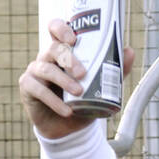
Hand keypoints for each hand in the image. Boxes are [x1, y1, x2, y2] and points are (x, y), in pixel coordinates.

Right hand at [19, 18, 135, 139]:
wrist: (69, 130)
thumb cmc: (82, 102)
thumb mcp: (100, 88)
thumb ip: (114, 71)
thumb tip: (130, 51)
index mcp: (63, 51)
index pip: (56, 29)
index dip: (61, 28)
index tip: (73, 38)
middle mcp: (47, 57)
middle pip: (53, 48)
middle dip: (68, 59)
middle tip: (82, 73)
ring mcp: (35, 71)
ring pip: (46, 68)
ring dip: (63, 80)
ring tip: (79, 92)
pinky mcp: (28, 88)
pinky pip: (38, 90)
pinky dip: (54, 101)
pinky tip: (67, 111)